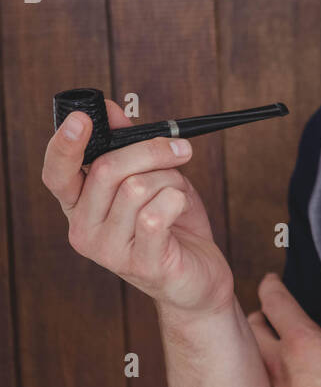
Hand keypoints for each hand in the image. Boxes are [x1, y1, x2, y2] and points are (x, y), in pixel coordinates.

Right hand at [42, 99, 234, 315]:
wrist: (197, 276)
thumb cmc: (172, 223)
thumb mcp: (150, 177)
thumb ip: (126, 145)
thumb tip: (109, 110)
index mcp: (79, 205)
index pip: (57, 173)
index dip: (65, 144)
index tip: (83, 118)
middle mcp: (84, 230)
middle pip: (107, 169)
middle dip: (151, 150)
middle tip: (180, 150)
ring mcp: (109, 251)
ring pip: (137, 188)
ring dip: (170, 179)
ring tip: (178, 193)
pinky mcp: (141, 264)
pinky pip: (157, 213)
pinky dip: (178, 200)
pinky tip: (181, 210)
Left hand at [247, 273, 320, 386]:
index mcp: (302, 342)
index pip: (277, 302)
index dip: (272, 289)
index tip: (270, 283)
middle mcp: (276, 364)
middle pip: (254, 329)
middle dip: (257, 321)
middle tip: (264, 318)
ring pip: (251, 362)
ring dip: (255, 354)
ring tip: (264, 353)